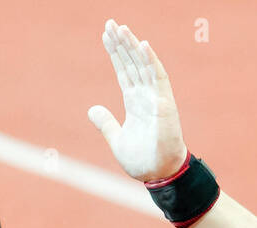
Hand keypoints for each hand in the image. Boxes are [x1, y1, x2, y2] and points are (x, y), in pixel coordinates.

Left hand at [88, 20, 188, 182]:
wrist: (158, 174)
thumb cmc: (142, 161)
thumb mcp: (116, 140)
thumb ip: (106, 123)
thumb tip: (92, 109)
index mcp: (134, 103)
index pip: (123, 71)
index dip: (115, 53)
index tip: (107, 35)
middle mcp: (145, 97)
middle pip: (132, 63)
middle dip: (122, 43)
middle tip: (111, 23)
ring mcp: (156, 98)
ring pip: (143, 65)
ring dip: (133, 46)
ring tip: (122, 28)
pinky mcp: (165, 104)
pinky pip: (158, 78)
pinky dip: (151, 61)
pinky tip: (142, 44)